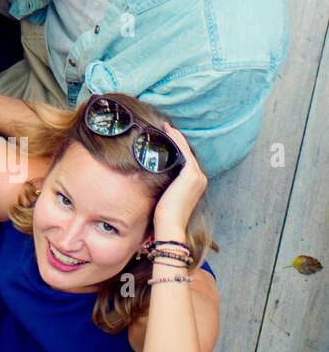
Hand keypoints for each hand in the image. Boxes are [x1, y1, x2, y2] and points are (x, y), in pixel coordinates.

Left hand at [151, 126, 207, 240]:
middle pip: (187, 153)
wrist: (169, 225)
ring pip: (185, 150)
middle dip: (176, 139)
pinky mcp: (191, 175)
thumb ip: (166, 183)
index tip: (165, 135)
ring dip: (176, 137)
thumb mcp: (166, 194)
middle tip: (164, 126)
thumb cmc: (164, 214)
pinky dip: (176, 141)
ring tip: (165, 126)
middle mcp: (200, 178)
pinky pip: (183, 152)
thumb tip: (152, 174)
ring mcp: (197, 176)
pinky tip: (168, 132)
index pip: (186, 159)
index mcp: (195, 183)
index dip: (177, 146)